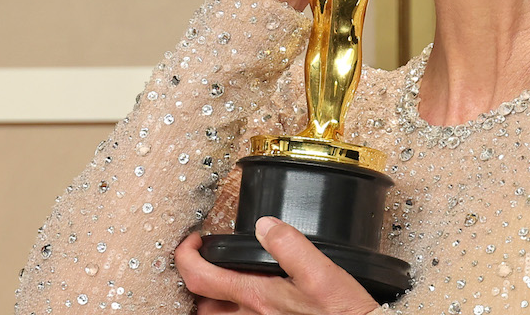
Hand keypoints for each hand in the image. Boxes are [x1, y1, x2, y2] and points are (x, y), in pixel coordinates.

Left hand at [176, 218, 378, 314]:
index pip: (200, 278)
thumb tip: (265, 225)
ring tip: (223, 278)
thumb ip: (291, 245)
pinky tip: (252, 297)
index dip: (186, 255)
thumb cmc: (343, 313)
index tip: (194, 239)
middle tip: (205, 258)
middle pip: (202, 304)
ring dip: (213, 300)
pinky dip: (233, 310)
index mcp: (257, 296)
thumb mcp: (322, 273)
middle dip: (197, 281)